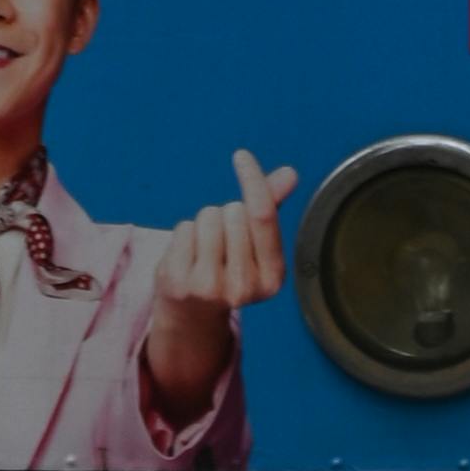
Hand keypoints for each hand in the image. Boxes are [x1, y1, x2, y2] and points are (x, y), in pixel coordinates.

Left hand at [143, 145, 297, 420]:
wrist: (193, 314)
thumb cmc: (229, 268)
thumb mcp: (256, 244)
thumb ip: (272, 207)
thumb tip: (290, 173)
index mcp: (273, 278)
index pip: (263, 215)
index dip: (253, 180)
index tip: (242, 156)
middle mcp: (244, 287)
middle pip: (233, 211)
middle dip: (227, 214)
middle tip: (224, 242)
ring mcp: (209, 287)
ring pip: (208, 216)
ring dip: (205, 222)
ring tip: (206, 248)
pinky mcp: (180, 283)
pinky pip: (184, 228)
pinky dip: (185, 233)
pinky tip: (188, 256)